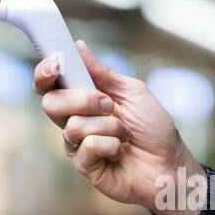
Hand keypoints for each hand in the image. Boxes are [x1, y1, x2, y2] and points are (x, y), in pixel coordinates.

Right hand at [34, 40, 204, 214]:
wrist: (170, 163)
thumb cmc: (154, 129)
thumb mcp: (133, 93)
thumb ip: (104, 73)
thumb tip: (78, 47)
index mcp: (82, 100)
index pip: (49, 85)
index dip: (44, 72)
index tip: (56, 63)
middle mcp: (75, 121)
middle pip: (51, 103)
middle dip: (81, 99)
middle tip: (109, 105)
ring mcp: (78, 146)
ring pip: (73, 126)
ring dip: (108, 126)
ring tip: (124, 134)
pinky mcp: (85, 167)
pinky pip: (88, 146)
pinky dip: (111, 145)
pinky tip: (120, 152)